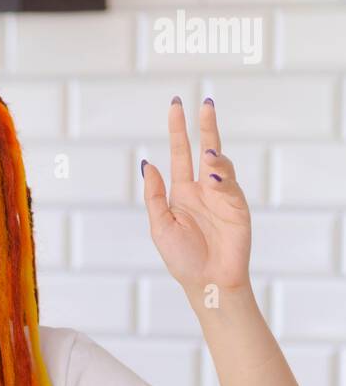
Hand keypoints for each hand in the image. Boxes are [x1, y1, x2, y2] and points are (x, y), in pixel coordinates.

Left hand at [141, 97, 251, 293]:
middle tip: (204, 103)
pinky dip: (222, 176)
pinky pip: (229, 183)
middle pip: (204, 149)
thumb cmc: (182, 259)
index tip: (176, 106)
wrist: (208, 282)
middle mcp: (202, 190)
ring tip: (208, 154)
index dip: (178, 130)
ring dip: (214, 154)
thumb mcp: (160, 226)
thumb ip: (155, 196)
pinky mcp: (237, 205)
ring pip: (220, 163)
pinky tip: (214, 175)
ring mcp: (221, 195)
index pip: (179, 154)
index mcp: (181, 193)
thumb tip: (149, 164)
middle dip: (205, 126)